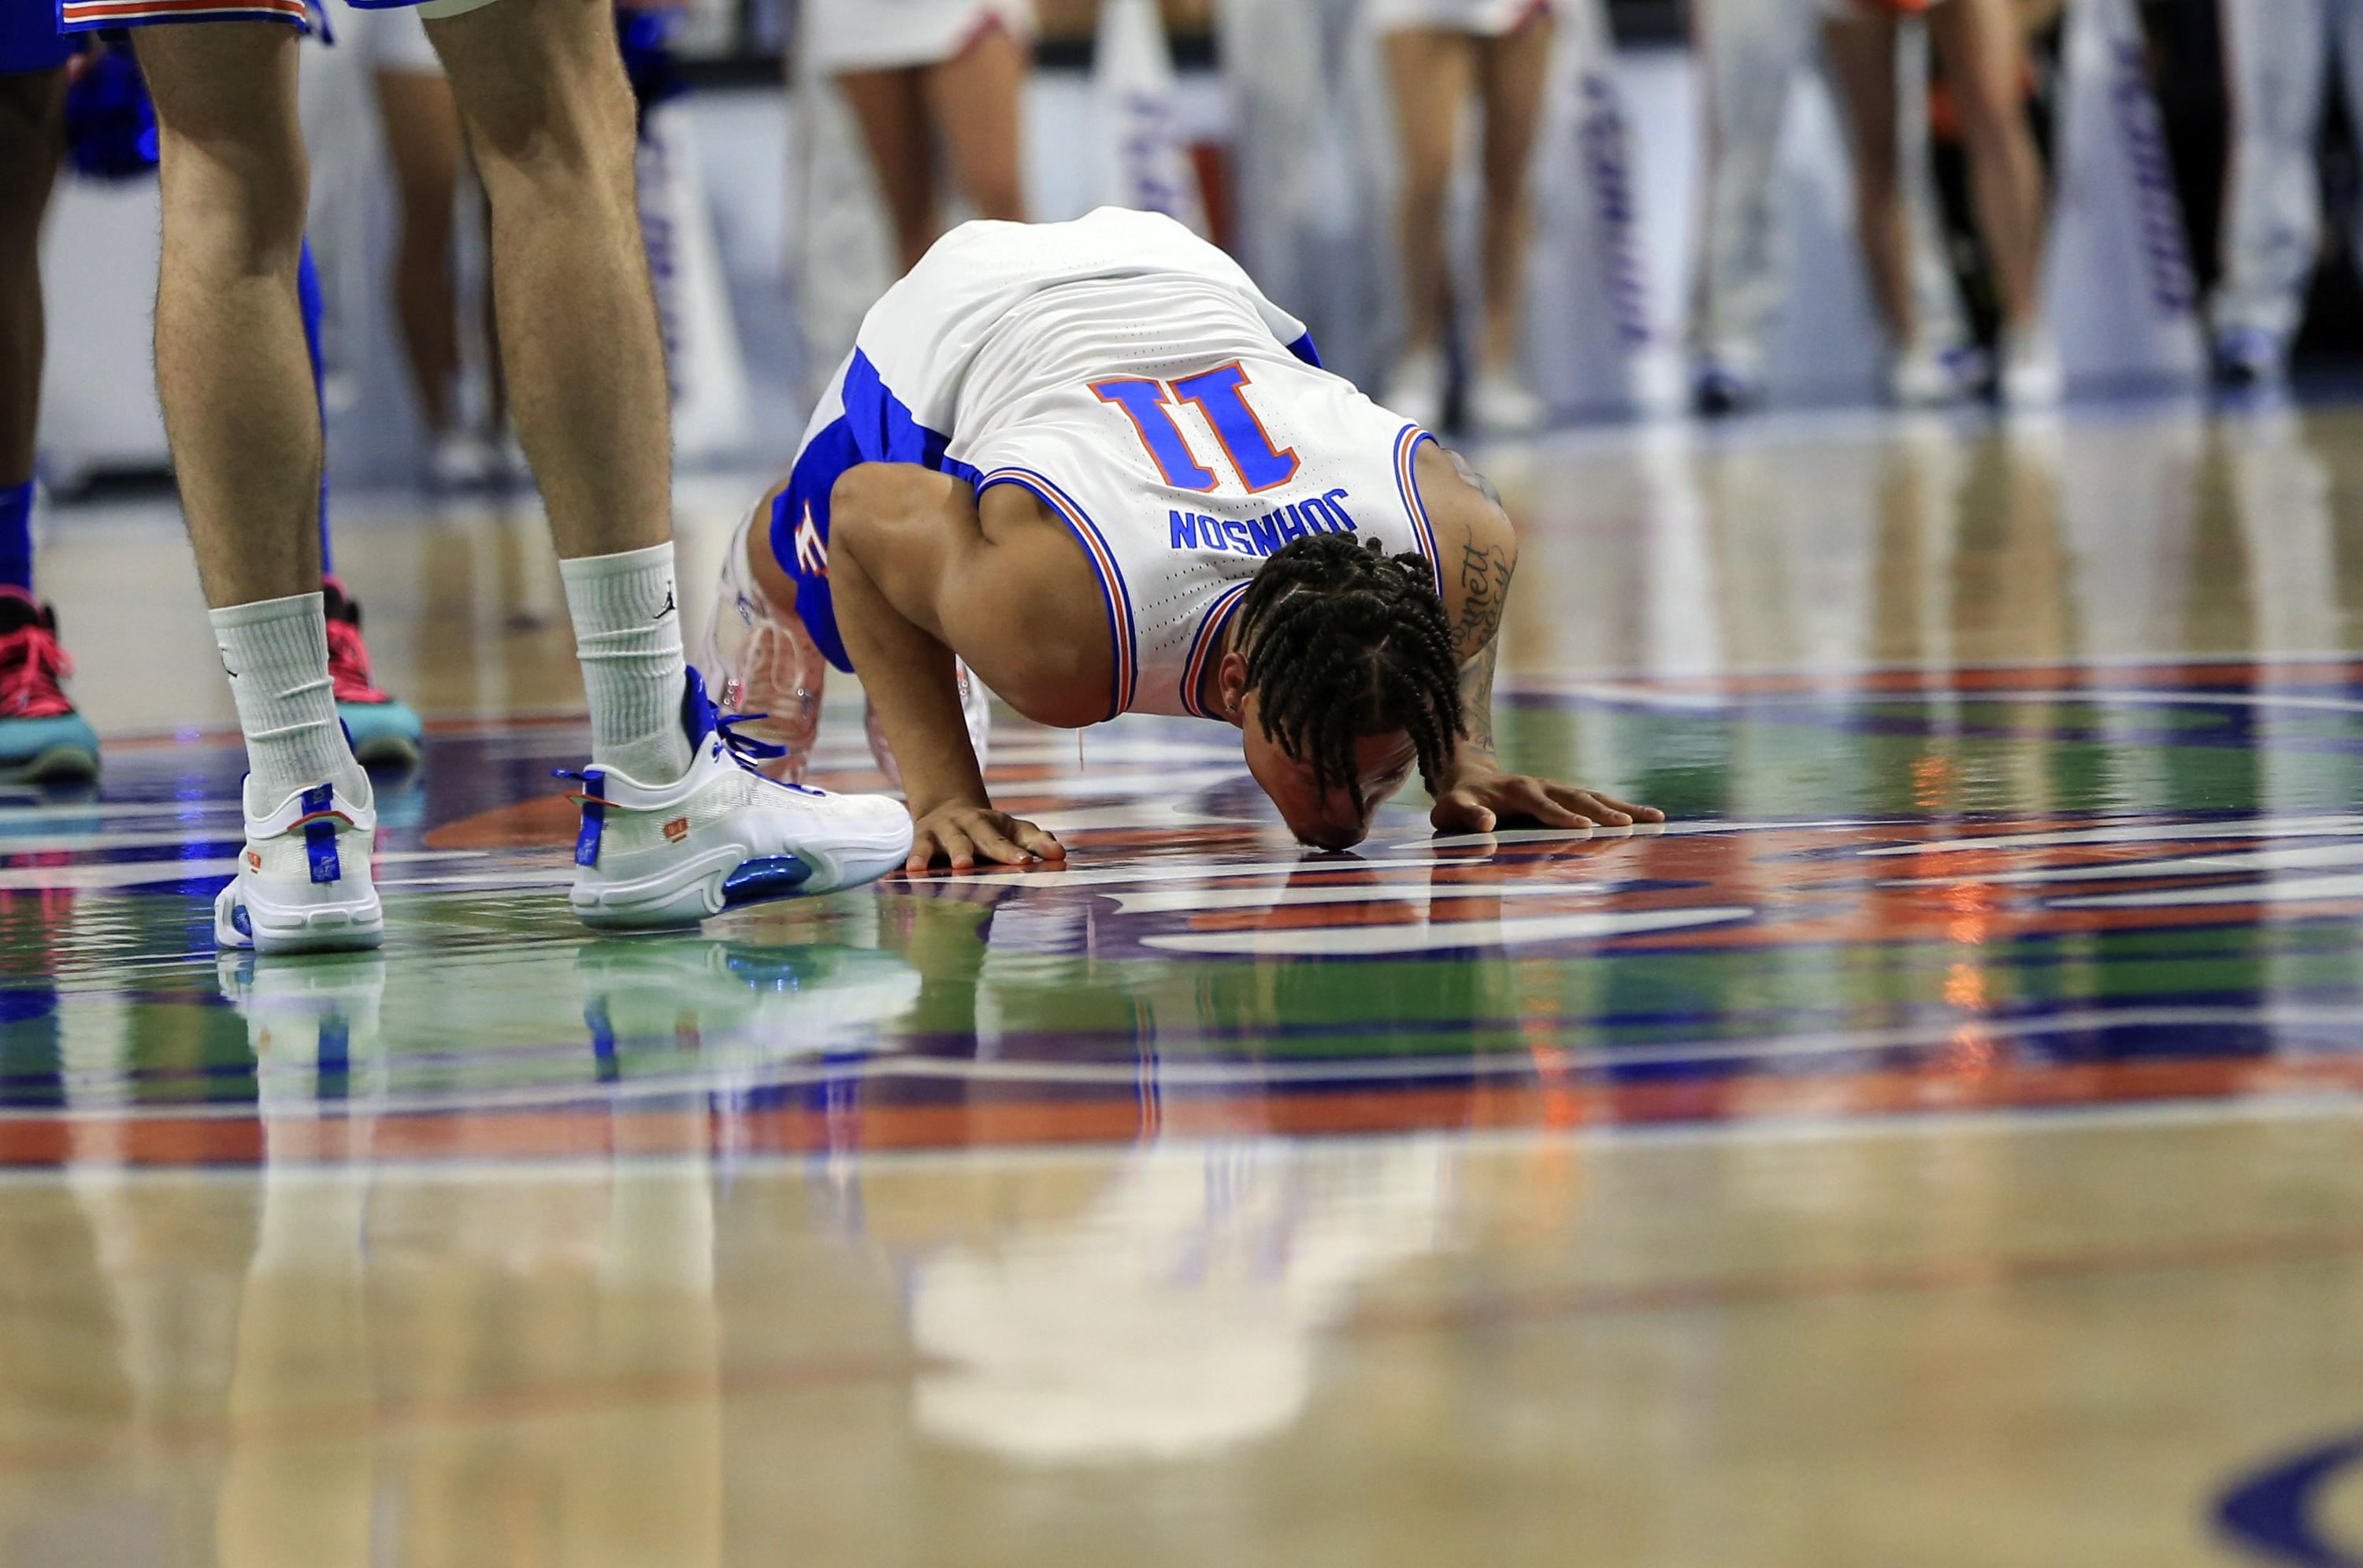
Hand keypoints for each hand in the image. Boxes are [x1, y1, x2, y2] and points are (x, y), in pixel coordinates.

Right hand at [904, 802, 1066, 873]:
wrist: (944, 807)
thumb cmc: (986, 830)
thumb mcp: (1012, 831)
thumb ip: (1036, 842)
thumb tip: (1061, 853)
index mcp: (997, 824)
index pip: (1014, 837)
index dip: (1024, 847)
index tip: (1030, 861)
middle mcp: (973, 823)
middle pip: (986, 836)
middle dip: (999, 849)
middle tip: (1016, 861)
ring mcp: (947, 829)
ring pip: (953, 839)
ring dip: (958, 851)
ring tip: (962, 866)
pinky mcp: (922, 836)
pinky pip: (919, 848)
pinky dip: (916, 858)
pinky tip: (914, 870)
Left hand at [1430, 769, 1664, 835]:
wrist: (1471, 781)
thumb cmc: (1460, 802)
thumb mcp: (1451, 809)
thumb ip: (1466, 815)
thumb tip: (1487, 822)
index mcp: (1518, 789)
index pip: (1541, 804)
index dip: (1560, 816)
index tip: (1582, 827)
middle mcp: (1544, 785)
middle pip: (1579, 797)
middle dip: (1603, 812)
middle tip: (1628, 825)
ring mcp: (1559, 789)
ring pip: (1596, 797)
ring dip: (1625, 808)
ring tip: (1657, 819)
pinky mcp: (1569, 797)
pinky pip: (1599, 802)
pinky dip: (1625, 810)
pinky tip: (1650, 820)